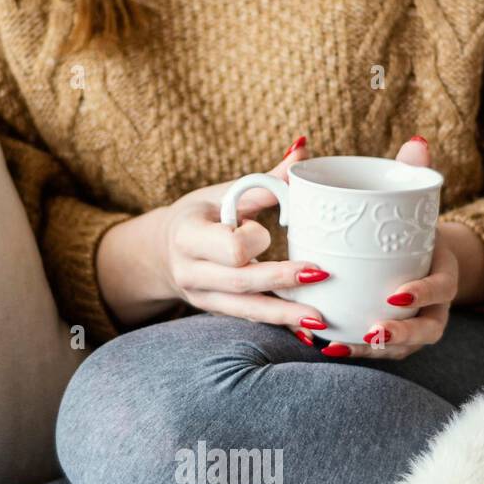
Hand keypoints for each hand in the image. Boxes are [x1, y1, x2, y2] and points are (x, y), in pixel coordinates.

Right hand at [152, 136, 338, 329]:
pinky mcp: (218, 313)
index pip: (228, 245)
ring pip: (248, 310)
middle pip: (241, 281)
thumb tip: (303, 150)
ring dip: (286, 315)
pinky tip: (308, 332)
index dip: (253, 239)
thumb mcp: (222, 194)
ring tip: (321, 319)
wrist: (162, 253)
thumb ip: (265, 181)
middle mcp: (191, 272)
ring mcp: (203, 298)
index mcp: (188, 236)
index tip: (267, 231)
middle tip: (321, 274)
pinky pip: (251, 320)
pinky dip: (280, 326)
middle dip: (282, 279)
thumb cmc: (199, 217)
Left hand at [301, 136, 483, 360]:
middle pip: (428, 330)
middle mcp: (435, 308)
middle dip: (402, 336)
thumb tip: (415, 142)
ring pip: (401, 349)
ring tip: (341, 346)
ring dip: (371, 351)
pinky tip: (327, 347)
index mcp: (444, 273)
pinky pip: (377, 353)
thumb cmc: (412, 226)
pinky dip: (353, 351)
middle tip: (374, 331)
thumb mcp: (415, 200)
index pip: (442, 288)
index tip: (397, 294)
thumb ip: (414, 175)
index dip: (424, 293)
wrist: (418, 255)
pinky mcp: (393, 339)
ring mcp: (415, 328)